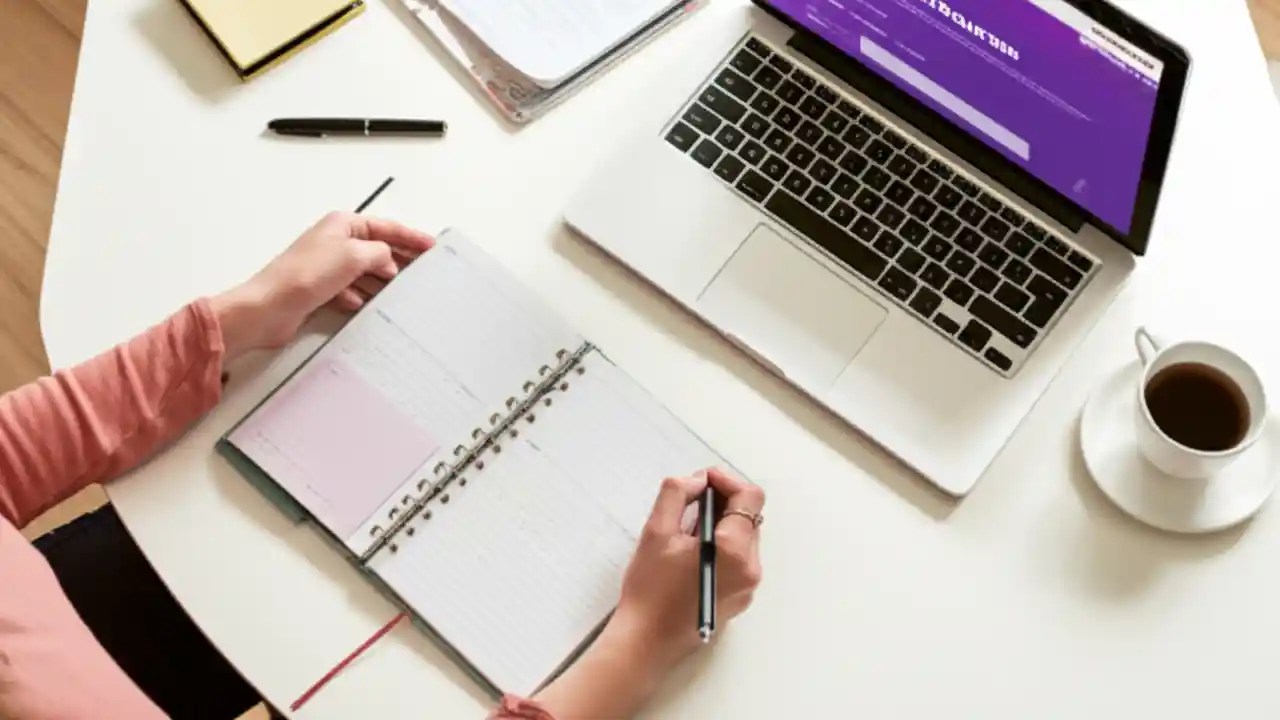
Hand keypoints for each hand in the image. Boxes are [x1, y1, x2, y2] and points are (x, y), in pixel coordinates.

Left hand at [210, 212, 433, 357]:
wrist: (269, 308)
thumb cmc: (307, 275)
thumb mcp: (353, 256)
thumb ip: (380, 253)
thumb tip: (390, 261)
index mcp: (343, 225)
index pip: (386, 227)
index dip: (411, 236)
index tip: (432, 246)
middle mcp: (336, 242)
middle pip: (377, 249)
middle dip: (398, 261)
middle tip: (424, 273)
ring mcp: (328, 266)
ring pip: (365, 272)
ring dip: (381, 282)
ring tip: (402, 293)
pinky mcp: (322, 290)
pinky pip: (351, 290)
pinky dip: (360, 297)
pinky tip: (366, 305)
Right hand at [532, 468, 764, 718]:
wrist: (645, 642)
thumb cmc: (649, 591)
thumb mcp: (656, 532)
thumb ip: (678, 494)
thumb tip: (698, 481)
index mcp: (734, 551)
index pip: (749, 498)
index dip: (726, 481)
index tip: (701, 481)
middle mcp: (750, 569)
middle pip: (749, 516)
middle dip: (722, 502)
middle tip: (689, 504)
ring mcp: (747, 587)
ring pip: (744, 537)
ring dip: (720, 524)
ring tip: (685, 531)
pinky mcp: (738, 598)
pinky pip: (738, 559)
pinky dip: (721, 546)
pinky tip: (691, 552)